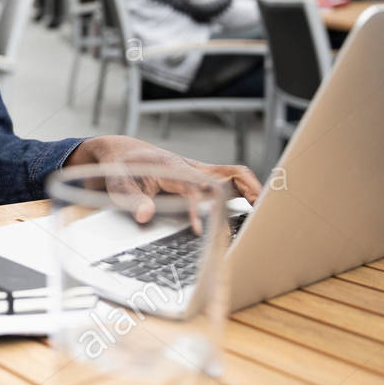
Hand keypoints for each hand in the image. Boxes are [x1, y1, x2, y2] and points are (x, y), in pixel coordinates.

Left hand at [65, 135, 261, 223]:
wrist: (119, 153)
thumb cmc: (119, 168)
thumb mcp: (117, 184)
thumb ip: (130, 198)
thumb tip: (145, 216)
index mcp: (172, 167)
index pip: (193, 186)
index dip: (198, 208)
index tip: (200, 231)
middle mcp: (190, 167)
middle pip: (228, 173)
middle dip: (247, 191)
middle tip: (261, 215)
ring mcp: (198, 172)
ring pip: (234, 175)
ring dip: (252, 191)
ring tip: (266, 214)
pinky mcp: (200, 178)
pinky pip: (229, 182)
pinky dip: (245, 192)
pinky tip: (253, 209)